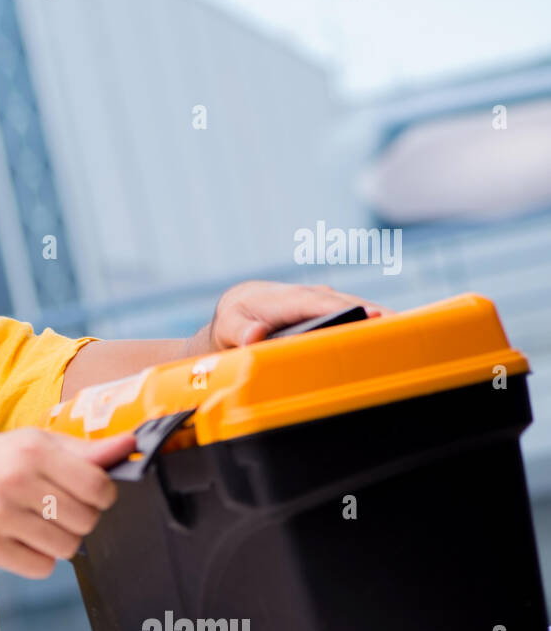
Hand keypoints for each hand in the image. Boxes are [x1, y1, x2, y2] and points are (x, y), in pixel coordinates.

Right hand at [0, 428, 135, 579]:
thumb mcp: (36, 442)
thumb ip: (84, 449)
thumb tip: (129, 446)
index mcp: (33, 450)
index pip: (97, 485)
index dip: (104, 495)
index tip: (93, 493)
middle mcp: (16, 481)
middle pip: (86, 520)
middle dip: (83, 518)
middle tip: (62, 508)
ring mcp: (0, 516)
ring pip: (67, 548)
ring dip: (62, 540)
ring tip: (42, 523)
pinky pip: (42, 567)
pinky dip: (41, 558)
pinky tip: (25, 539)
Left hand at [189, 280, 395, 352]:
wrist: (233, 317)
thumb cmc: (231, 324)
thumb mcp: (225, 328)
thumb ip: (237, 330)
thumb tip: (255, 334)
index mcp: (277, 298)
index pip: (312, 302)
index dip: (339, 308)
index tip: (365, 314)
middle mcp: (301, 295)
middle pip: (339, 301)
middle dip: (367, 309)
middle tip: (397, 323)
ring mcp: (315, 300)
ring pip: (348, 304)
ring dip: (375, 314)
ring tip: (405, 330)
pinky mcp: (324, 308)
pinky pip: (348, 312)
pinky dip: (369, 320)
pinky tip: (391, 334)